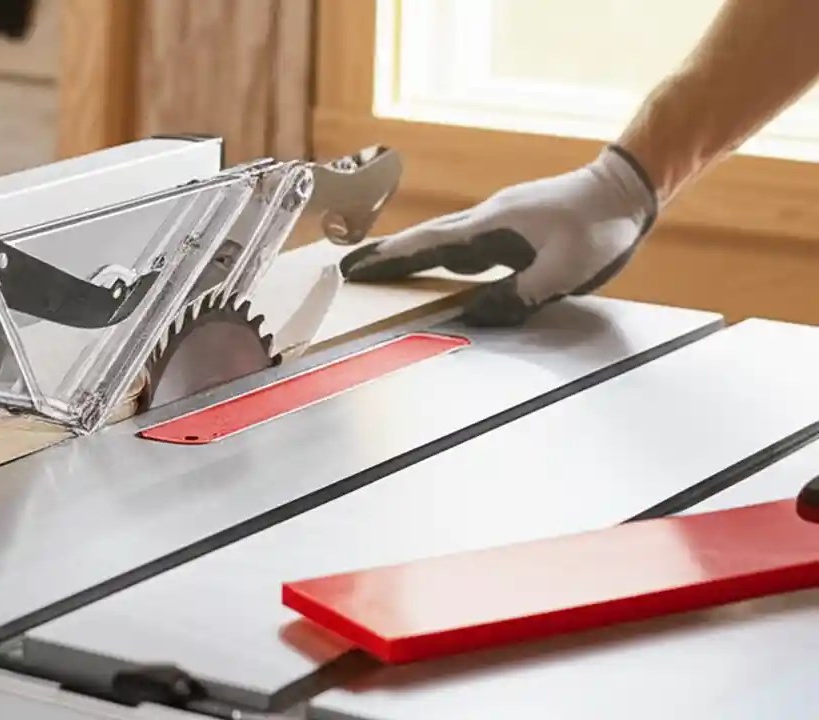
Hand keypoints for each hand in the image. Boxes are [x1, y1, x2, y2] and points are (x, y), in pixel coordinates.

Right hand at [338, 146, 657, 325]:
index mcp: (489, 229)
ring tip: (378, 269)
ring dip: (408, 254)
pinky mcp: (510, 226)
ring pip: (440, 239)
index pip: (427, 246)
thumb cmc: (598, 229)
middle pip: (423, 240)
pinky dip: (436, 253)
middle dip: (385, 256)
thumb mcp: (563, 270)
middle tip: (348, 270)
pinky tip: (435, 263)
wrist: (626, 189)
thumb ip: (517, 295)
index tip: (353, 269)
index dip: (389, 259)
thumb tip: (471, 315)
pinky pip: (461, 242)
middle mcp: (485, 221)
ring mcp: (497, 221)